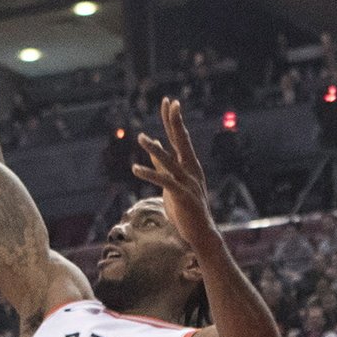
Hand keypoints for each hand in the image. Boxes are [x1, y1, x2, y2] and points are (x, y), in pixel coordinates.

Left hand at [132, 96, 215, 236]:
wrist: (201, 234)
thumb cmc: (185, 209)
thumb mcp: (170, 182)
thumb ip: (161, 164)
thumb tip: (152, 143)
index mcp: (189, 165)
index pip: (180, 137)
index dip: (173, 120)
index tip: (169, 102)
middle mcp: (191, 170)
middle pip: (182, 141)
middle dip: (175, 121)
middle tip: (170, 102)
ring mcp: (188, 183)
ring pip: (170, 161)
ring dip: (154, 149)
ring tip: (141, 137)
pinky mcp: (182, 196)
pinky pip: (164, 182)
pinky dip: (149, 175)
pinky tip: (135, 168)